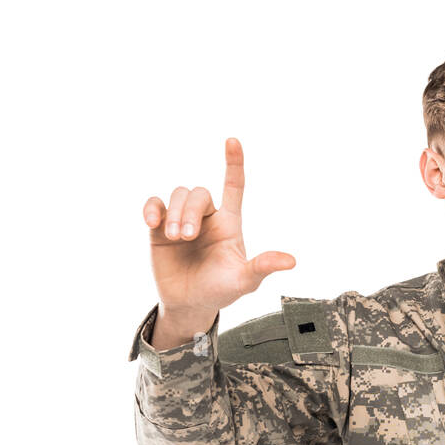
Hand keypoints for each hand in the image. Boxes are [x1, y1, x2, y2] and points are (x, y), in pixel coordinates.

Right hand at [143, 138, 295, 332]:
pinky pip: (155, 204)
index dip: (234, 163)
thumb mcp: (244, 281)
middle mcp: (207, 217)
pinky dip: (152, 209)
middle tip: (186, 237)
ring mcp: (182, 220)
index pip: (234, 185)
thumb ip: (262, 267)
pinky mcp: (160, 228)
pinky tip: (153, 222)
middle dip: (190, 211)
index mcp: (229, 223)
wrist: (190, 304)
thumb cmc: (221, 290)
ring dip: (174, 213)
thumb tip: (291, 261)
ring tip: (175, 238)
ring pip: (178, 196)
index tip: (233, 141)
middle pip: (198, 193)